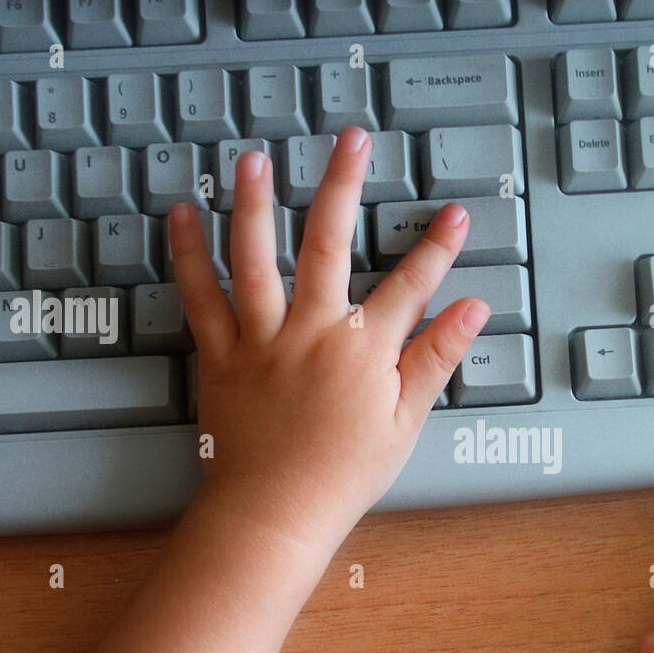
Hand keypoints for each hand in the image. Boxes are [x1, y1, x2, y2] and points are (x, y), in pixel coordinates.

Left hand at [167, 127, 489, 551]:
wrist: (274, 513)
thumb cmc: (342, 475)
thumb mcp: (404, 422)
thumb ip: (436, 358)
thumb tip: (471, 310)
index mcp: (363, 351)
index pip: (410, 287)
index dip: (436, 248)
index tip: (454, 213)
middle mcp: (311, 332)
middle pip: (328, 244)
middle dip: (343, 185)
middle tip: (350, 139)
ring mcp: (262, 340)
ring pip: (255, 257)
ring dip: (253, 202)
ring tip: (252, 158)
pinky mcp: (220, 356)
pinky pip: (201, 297)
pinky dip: (188, 256)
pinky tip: (182, 216)